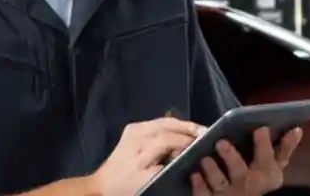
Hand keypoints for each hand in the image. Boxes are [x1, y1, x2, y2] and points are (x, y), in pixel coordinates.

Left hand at [89, 117, 205, 195]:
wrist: (102, 185)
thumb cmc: (127, 188)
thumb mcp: (149, 182)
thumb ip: (167, 167)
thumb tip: (184, 154)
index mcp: (139, 153)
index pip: (167, 140)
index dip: (185, 140)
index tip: (201, 143)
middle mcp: (137, 138)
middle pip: (166, 126)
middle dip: (188, 128)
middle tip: (206, 132)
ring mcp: (133, 130)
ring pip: (163, 121)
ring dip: (183, 124)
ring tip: (198, 129)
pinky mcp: (132, 128)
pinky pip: (157, 122)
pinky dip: (172, 123)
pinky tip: (182, 128)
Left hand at [189, 126, 302, 195]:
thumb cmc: (262, 180)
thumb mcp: (275, 166)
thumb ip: (285, 148)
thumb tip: (297, 129)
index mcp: (267, 174)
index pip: (267, 158)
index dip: (264, 145)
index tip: (260, 128)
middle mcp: (248, 185)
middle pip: (240, 172)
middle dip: (232, 158)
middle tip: (221, 142)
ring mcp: (230, 194)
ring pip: (220, 184)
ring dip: (212, 171)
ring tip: (204, 158)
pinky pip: (205, 195)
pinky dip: (200, 186)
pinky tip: (194, 174)